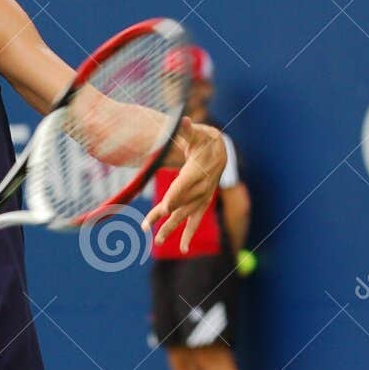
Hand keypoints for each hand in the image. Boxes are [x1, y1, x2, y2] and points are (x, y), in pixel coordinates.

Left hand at [143, 119, 225, 251]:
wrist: (220, 150)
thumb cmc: (204, 140)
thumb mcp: (197, 133)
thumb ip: (188, 129)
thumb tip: (183, 120)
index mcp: (197, 171)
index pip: (184, 185)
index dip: (174, 196)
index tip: (164, 208)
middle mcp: (201, 187)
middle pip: (180, 203)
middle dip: (164, 215)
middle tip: (148, 226)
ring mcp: (202, 198)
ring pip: (184, 214)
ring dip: (171, 228)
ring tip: (156, 240)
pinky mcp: (202, 203)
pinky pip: (195, 221)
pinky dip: (189, 234)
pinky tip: (184, 250)